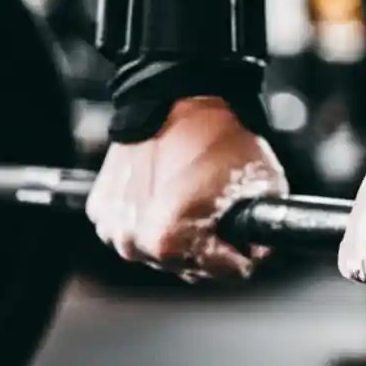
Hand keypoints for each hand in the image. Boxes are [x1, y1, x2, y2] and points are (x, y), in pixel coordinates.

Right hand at [86, 97, 287, 281]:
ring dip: (178, 233)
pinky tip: (165, 190)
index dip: (245, 248)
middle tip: (218, 209)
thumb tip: (259, 255)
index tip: (245, 229)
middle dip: (210, 245)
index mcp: (170, 241)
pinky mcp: (101, 208)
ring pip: (160, 251)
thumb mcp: (262, 186)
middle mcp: (135, 240)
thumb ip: (264, 233)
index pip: (228, 270)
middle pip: (190, 266)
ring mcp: (113, 225)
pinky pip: (134, 228)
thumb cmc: (216, 136)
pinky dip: (150, 217)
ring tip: (191, 196)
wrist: (175, 95)